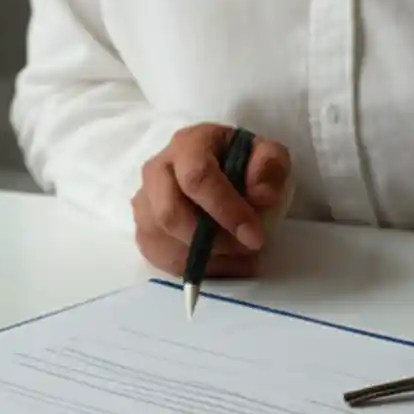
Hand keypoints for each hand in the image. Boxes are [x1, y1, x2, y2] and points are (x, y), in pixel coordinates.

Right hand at [131, 123, 290, 276]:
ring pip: (164, 241)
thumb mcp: (268, 156)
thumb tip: (260, 195)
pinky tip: (220, 261)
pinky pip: (162, 259)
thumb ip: (270, 167)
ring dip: (205, 257)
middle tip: (244, 248)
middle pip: (169, 214)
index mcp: (189, 145)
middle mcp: (157, 170)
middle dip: (211, 241)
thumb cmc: (243, 165)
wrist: (221, 174)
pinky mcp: (144, 230)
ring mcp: (145, 202)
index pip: (197, 178)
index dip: (226, 210)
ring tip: (236, 254)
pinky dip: (195, 269)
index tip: (254, 236)